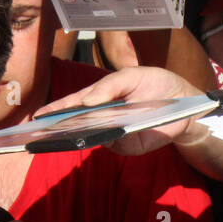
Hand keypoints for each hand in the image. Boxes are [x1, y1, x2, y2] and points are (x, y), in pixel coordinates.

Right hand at [35, 66, 201, 155]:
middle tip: (40, 132)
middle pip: (76, 125)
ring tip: (60, 133)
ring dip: (77, 136)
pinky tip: (95, 135)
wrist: (184, 103)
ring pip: (91, 137)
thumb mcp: (132, 75)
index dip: (55, 110)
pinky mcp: (127, 146)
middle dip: (58, 128)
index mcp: (100, 98)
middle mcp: (102, 118)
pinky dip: (104, 140)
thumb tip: (86, 100)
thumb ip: (110, 85)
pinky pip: (112, 144)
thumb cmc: (156, 83)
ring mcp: (113, 134)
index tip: (38, 116)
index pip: (72, 105)